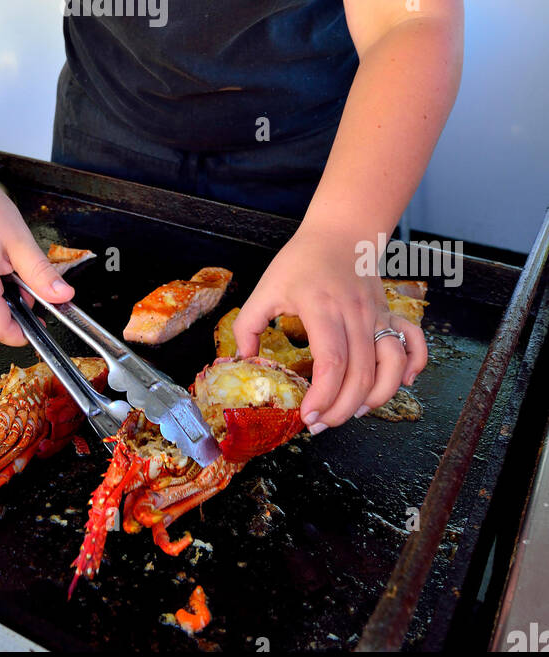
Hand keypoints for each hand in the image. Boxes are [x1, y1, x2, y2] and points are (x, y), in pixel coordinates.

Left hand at [231, 225, 427, 431]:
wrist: (339, 232)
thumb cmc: (301, 260)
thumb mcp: (266, 287)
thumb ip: (247, 324)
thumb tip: (242, 360)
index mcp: (321, 307)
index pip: (332, 362)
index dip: (323, 396)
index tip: (307, 416)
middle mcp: (354, 313)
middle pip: (361, 373)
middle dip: (342, 409)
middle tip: (321, 424)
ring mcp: (376, 314)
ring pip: (391, 364)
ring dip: (377, 396)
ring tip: (353, 411)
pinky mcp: (389, 314)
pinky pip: (414, 342)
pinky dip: (414, 366)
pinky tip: (400, 384)